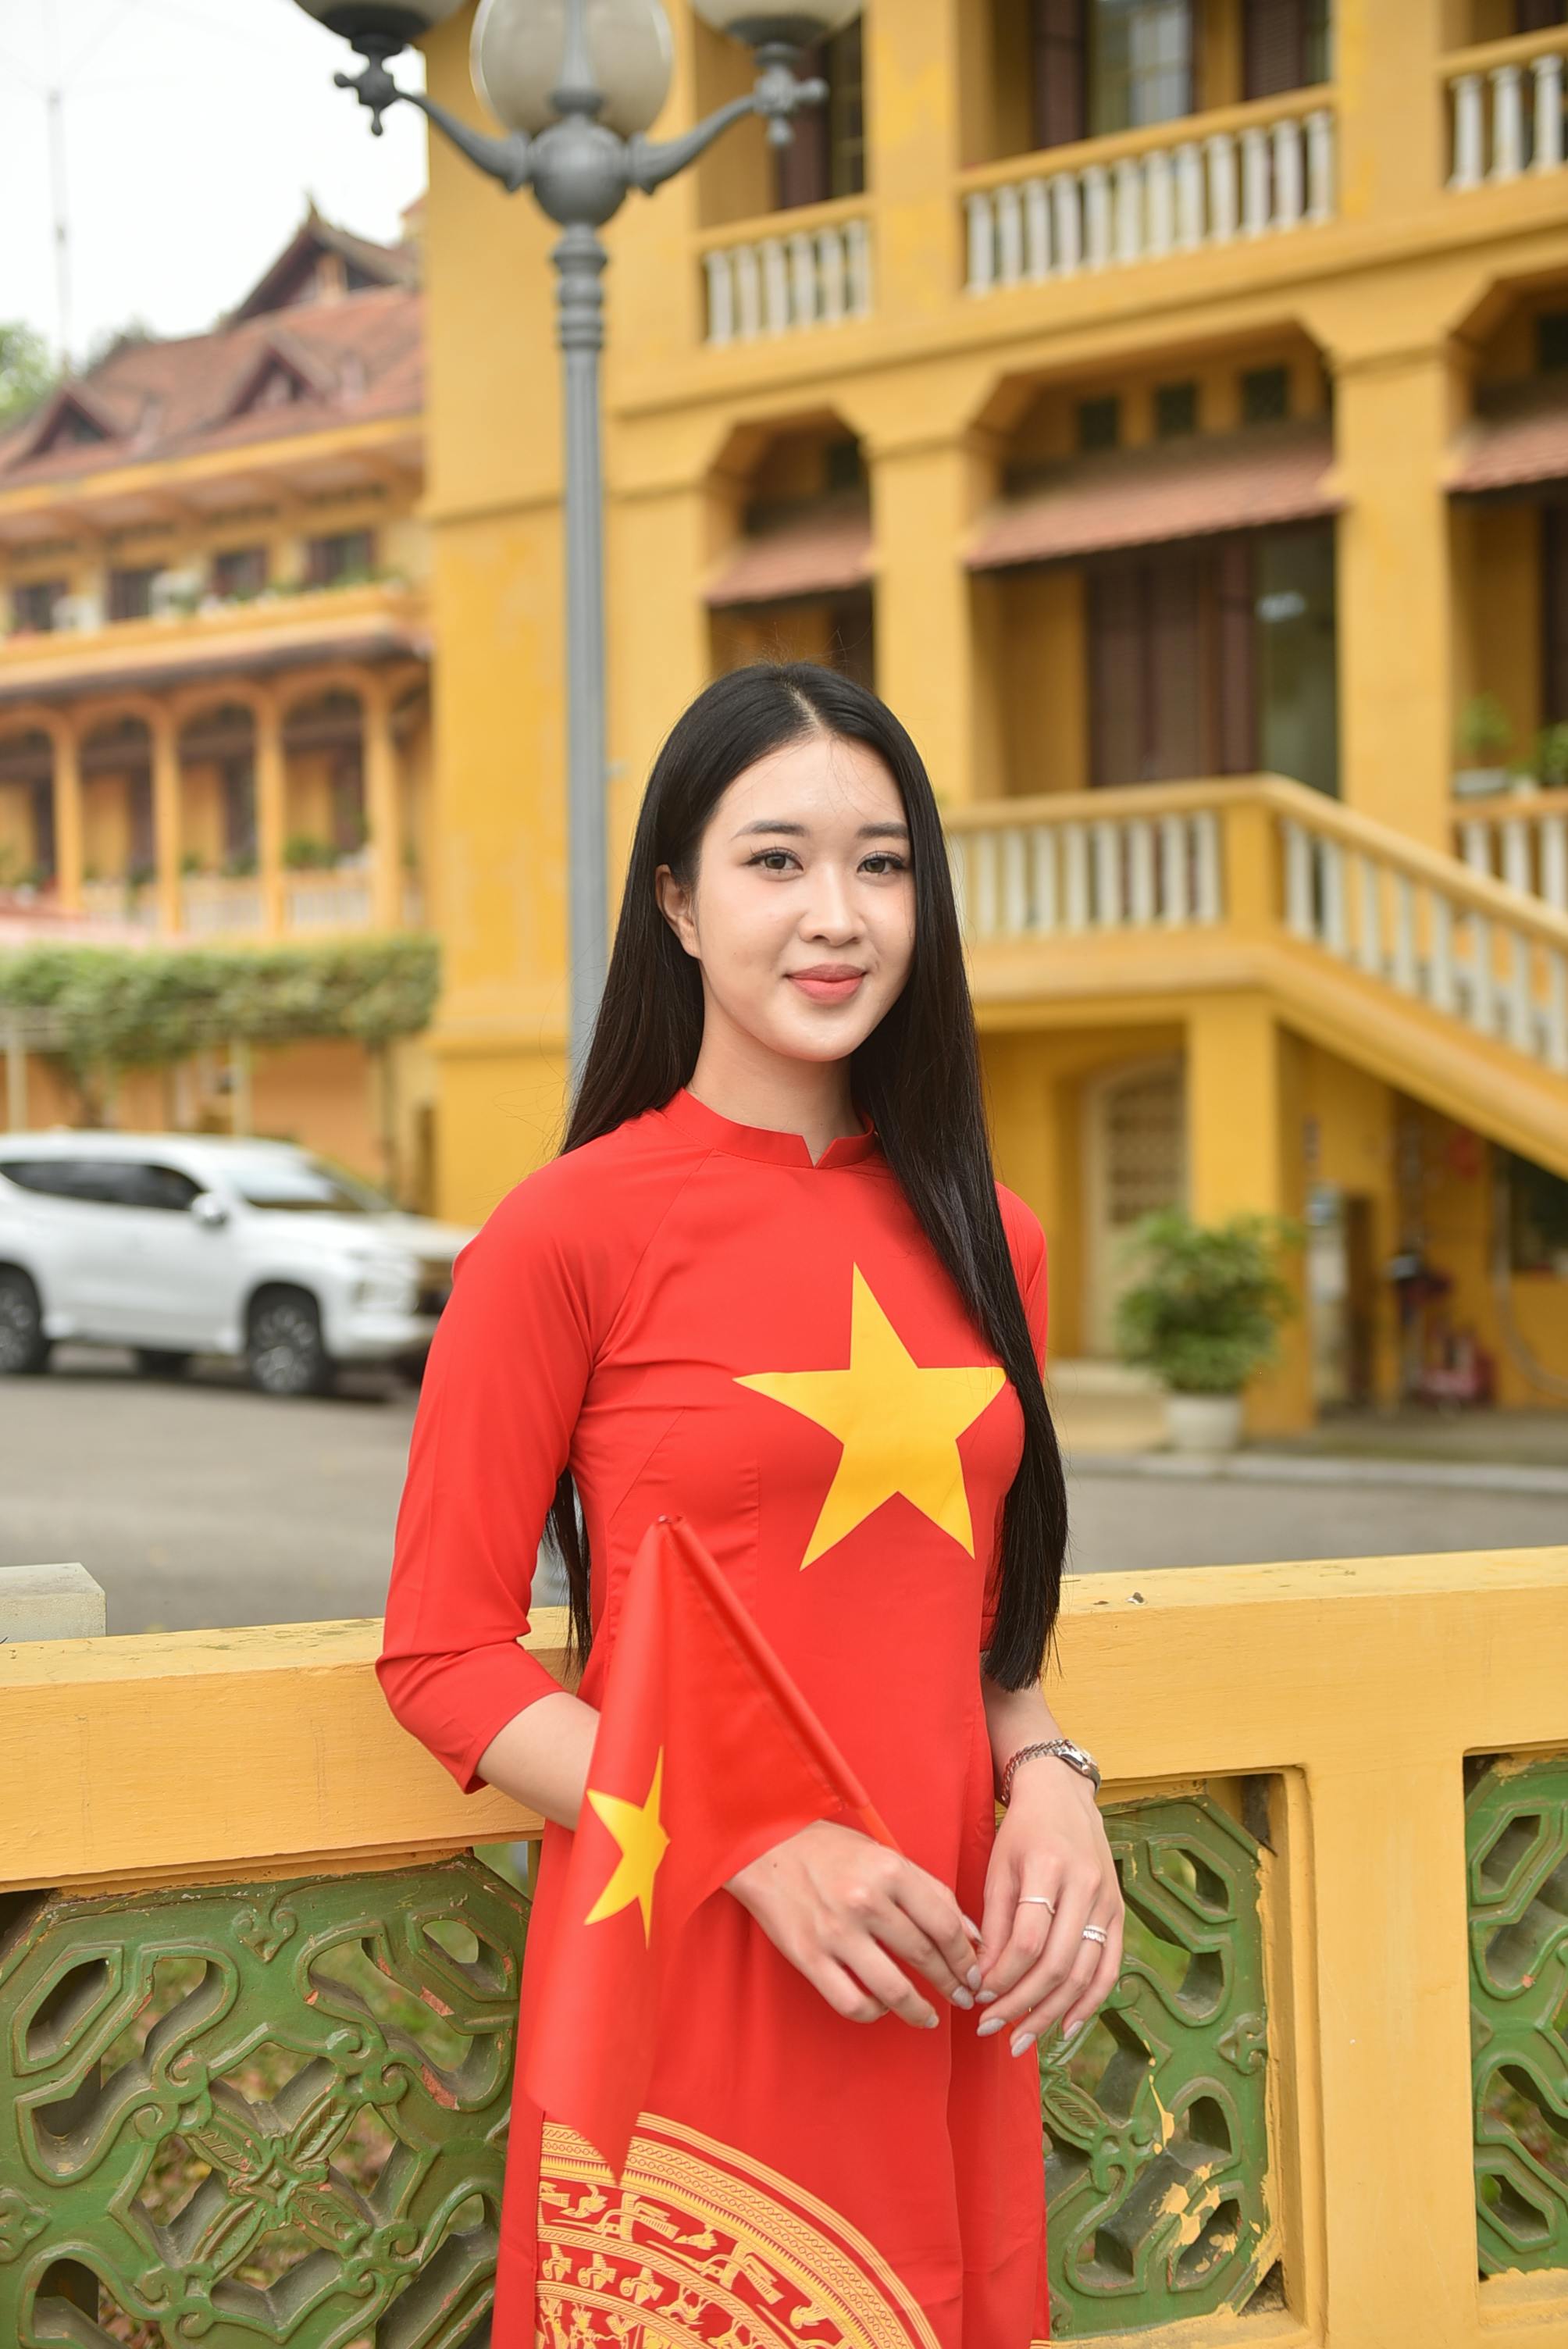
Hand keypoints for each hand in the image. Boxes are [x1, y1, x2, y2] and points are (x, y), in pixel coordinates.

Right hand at [724, 1820, 982, 2029]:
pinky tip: (882, 2007)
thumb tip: (970, 1935)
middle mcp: (865, 1902)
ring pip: (894, 1989)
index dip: (965, 1956)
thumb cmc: (829, 1849)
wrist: (763, 1846)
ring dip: (919, 2010)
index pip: (944, 1925)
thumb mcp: (884, 1855)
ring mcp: (836, 1933)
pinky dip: (874, 2012)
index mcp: (889, 1870)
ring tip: (929, 2017)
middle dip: (951, 1984)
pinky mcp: (809, 1957)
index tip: (974, 1972)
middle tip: (962, 1997)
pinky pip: (852, 2002)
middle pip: (925, 1957)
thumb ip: (928, 1891)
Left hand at [973, 1761, 1123, 2058]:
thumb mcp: (998, 1866)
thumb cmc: (1022, 1832)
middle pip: (1057, 1964)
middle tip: (991, 2028)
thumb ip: (993, 1923)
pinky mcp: (1119, 1914)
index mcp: (1048, 1867)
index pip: (1028, 1939)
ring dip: (1051, 2014)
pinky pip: (1109, 1969)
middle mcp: (1086, 1886)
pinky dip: (1089, 2004)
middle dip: (1022, 2004)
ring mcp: (1108, 1902)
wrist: (1064, 1796)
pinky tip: (1065, 2028)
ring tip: (1020, 2039)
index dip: (1003, 1975)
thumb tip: (982, 1979)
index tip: (978, 1995)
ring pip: (1084, 1974)